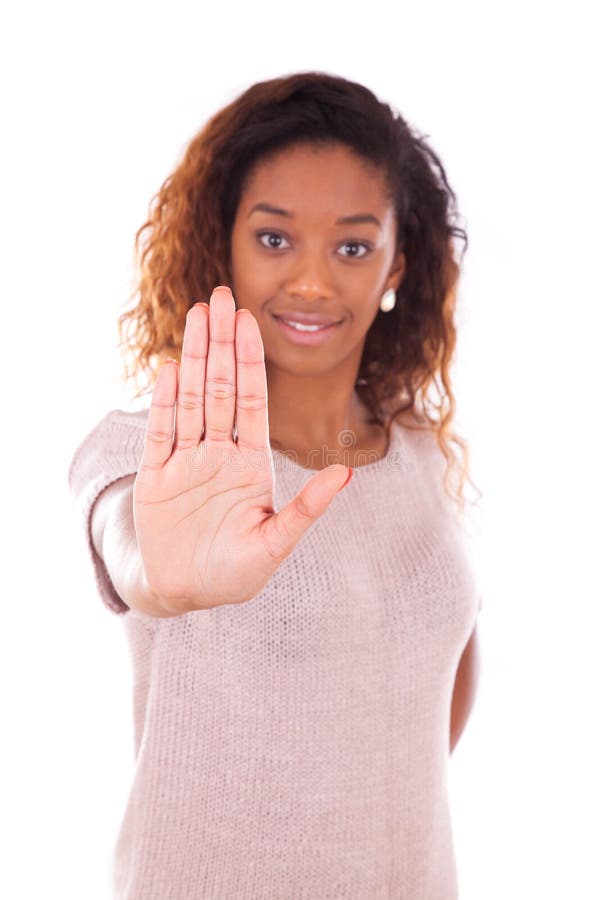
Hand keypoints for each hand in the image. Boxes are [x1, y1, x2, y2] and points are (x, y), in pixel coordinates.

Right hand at [132, 286, 350, 613]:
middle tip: (220, 295)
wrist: (188, 593)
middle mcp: (218, 453)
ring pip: (189, 399)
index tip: (250, 321)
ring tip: (196, 315)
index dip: (249, 361)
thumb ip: (307, 507)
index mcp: (251, 463)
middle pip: (219, 388)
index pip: (251, 400)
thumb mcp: (276, 542)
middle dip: (220, 343)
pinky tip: (168, 369)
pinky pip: (160, 433)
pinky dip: (163, 403)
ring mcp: (185, 462)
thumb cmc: (237, 572)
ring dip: (192, 358)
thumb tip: (347, 472)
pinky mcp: (155, 478)